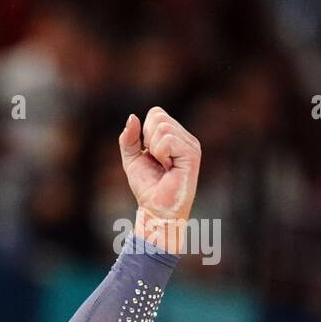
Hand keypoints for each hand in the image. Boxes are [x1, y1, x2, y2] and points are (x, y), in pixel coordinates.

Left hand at [118, 106, 200, 252]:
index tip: (148, 153)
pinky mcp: (192, 153)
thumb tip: (132, 117)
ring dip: (154, 150)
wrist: (156, 208)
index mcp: (174, 136)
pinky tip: (168, 167)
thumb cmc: (148, 186)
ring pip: (162, 127)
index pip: (156, 113)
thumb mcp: (132, 159)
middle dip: (147, 140)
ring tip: (163, 165)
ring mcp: (190, 144)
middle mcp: (185, 137)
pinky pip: (167, 141)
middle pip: (157, 117)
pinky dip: (160, 154)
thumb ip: (129, 138)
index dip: (144, 132)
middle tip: (156, 161)